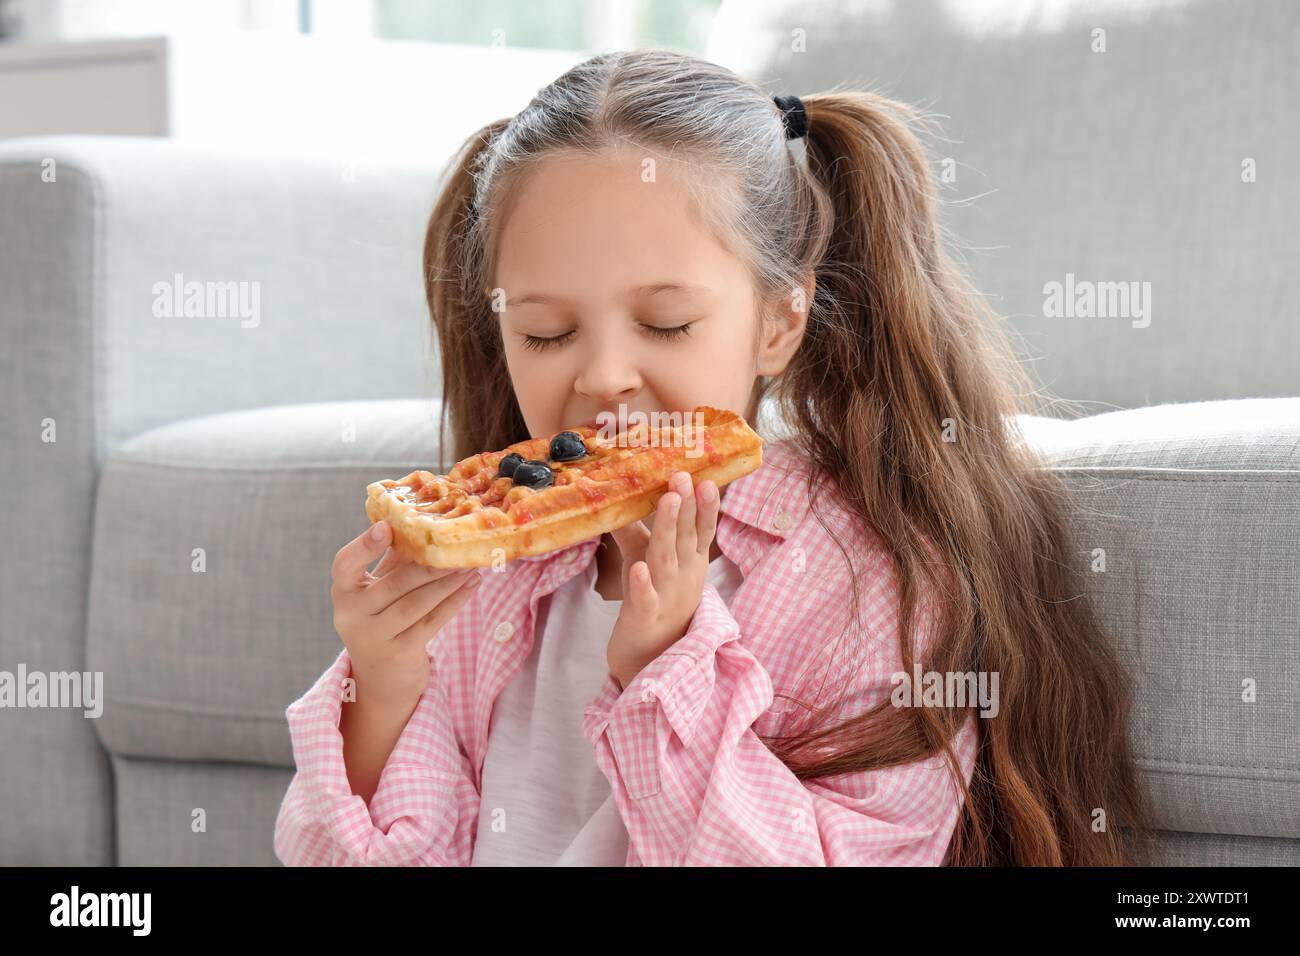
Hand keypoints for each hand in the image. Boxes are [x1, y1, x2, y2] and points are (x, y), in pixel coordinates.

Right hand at [330, 521, 481, 707]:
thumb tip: (423, 524)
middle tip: (455, 549)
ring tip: (468, 566)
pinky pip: (431, 623)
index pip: (344, 565)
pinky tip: (471, 586)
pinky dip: (454, 603)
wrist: (380, 680)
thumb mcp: (378, 591)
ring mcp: (374, 637)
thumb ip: (393, 561)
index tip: (386, 527)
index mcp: (343, 592)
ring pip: (415, 604)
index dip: (363, 545)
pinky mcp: (398, 654)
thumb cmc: (382, 620)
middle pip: (393, 584)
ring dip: (447, 584)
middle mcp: (352, 616)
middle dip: (428, 566)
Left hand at [605, 471, 718, 688]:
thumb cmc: (650, 601)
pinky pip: (645, 599)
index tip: (705, 479)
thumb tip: (618, 497)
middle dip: (687, 507)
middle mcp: (683, 577)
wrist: (648, 657)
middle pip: (686, 538)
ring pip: (666, 559)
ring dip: (668, 529)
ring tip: (668, 501)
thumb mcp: (643, 560)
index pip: (701, 530)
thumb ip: (634, 531)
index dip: (704, 506)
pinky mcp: (644, 617)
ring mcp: (666, 597)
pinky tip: (639, 568)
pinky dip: (643, 584)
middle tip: (685, 477)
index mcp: (689, 562)